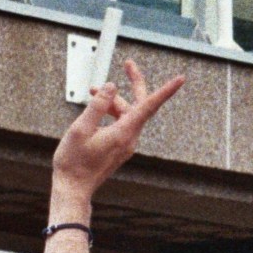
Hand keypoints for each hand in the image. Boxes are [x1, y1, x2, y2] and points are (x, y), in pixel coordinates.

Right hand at [50, 58, 183, 213]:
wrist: (72, 188)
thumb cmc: (74, 162)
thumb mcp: (80, 128)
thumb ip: (97, 105)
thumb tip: (111, 87)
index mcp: (123, 133)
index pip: (149, 106)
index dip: (166, 91)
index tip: (179, 79)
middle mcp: (129, 139)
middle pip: (139, 105)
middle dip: (134, 83)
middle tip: (128, 65)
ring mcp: (126, 144)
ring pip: (127, 114)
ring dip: (113, 101)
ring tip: (93, 92)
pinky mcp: (120, 148)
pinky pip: (121, 124)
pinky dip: (111, 113)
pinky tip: (96, 112)